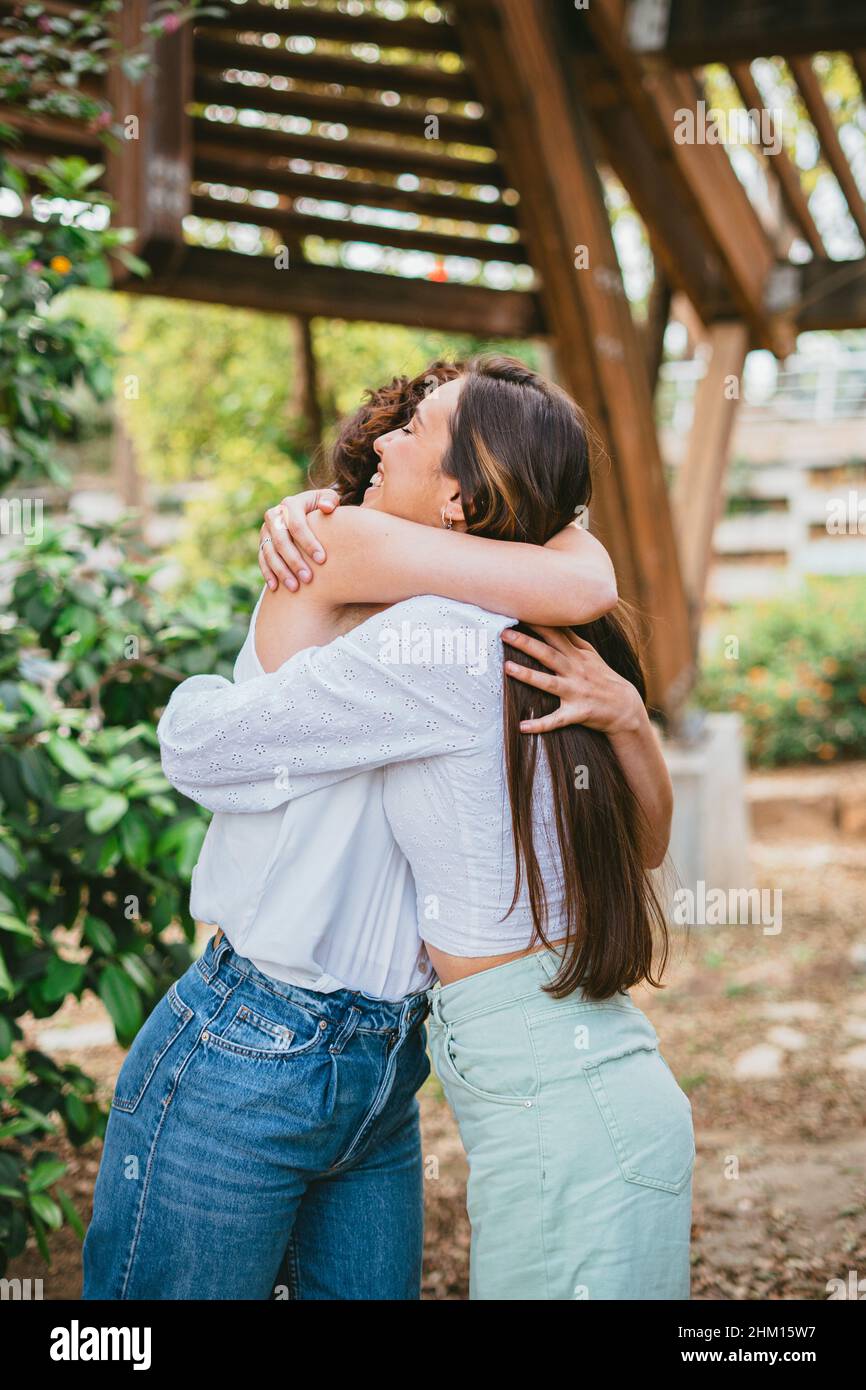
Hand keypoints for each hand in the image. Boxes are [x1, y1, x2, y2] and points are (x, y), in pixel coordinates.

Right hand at [258, 487, 340, 590]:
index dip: (308, 543)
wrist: (308, 512)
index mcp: (290, 504)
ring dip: (281, 571)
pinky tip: (276, 587)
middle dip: (294, 561)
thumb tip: (326, 508)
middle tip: (308, 578)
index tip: (322, 560)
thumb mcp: (328, 499)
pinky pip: (262, 560)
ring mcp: (266, 531)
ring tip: (295, 588)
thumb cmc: (323, 508)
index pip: (296, 525)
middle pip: (281, 541)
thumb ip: (330, 500)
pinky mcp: (263, 543)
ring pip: (270, 553)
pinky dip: (268, 574)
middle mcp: (274, 516)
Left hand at [501, 626, 643, 735]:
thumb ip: (572, 639)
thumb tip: (556, 620)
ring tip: (507, 668)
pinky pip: (557, 720)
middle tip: (504, 633)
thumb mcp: (591, 655)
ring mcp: (577, 692)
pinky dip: (540, 724)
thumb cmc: (603, 678)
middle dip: (526, 643)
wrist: (625, 708)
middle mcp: (576, 671)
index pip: (556, 634)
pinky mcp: (578, 713)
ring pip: (550, 683)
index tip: (518, 611)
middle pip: (549, 654)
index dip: (537, 623)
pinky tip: (522, 726)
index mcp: (577, 656)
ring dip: (528, 676)